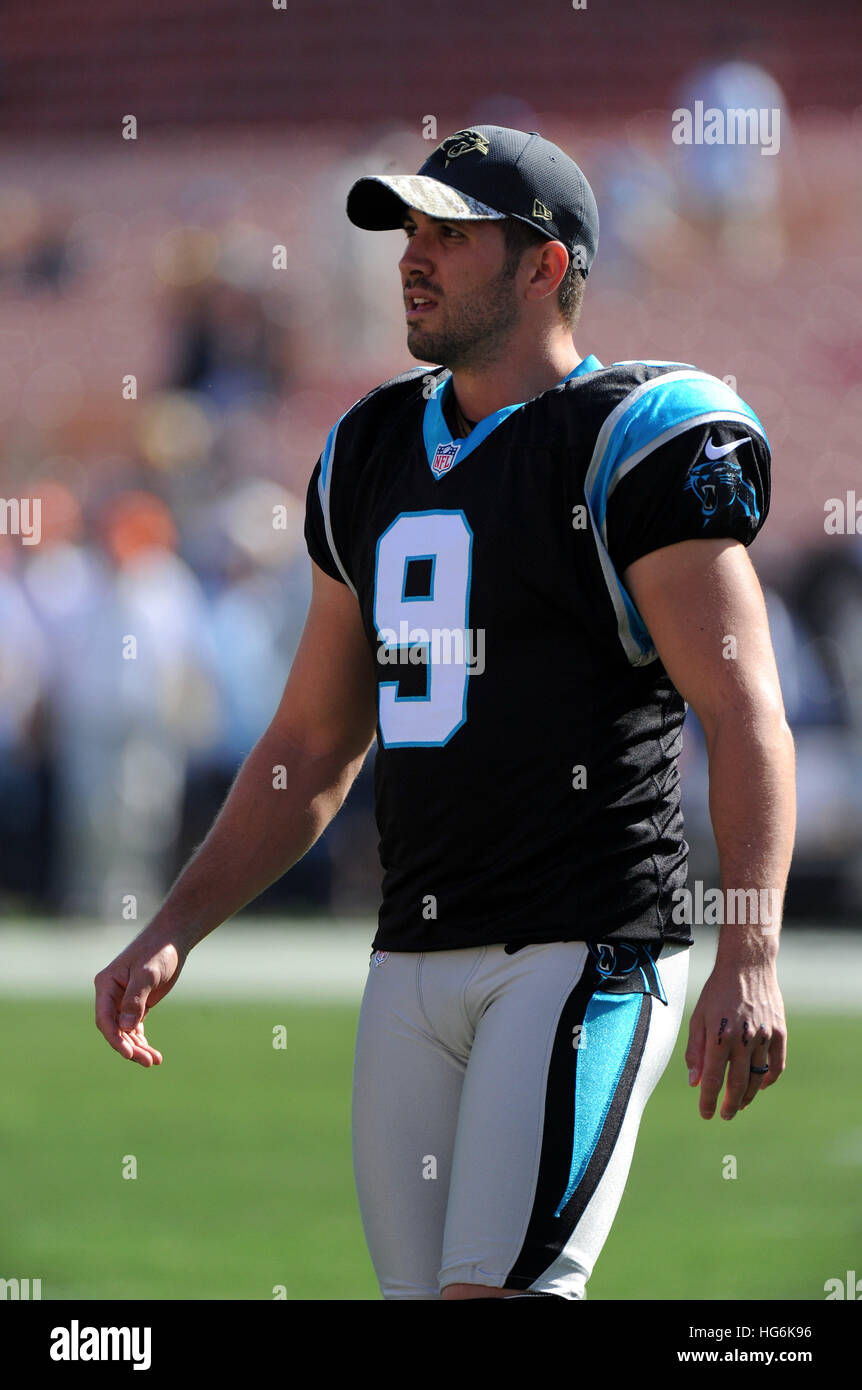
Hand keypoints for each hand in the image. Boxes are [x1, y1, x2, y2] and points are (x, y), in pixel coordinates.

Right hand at [94, 933, 186, 1065]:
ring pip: (125, 1032)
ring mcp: (122, 1002)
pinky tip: (154, 1055)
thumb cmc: (157, 952)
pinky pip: (135, 1029)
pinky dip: (142, 1042)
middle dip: (129, 1047)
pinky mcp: (136, 1005)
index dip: (115, 1038)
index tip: (128, 1053)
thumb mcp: (147, 974)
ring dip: (137, 1048)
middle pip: (115, 1029)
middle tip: (148, 1061)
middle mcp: (111, 996)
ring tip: (154, 1061)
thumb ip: (135, 999)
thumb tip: (126, 1027)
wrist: (172, 940)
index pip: (104, 1018)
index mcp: (106, 986)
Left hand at [685, 959, 785, 1118]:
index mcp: (719, 1036)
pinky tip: (761, 1085)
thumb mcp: (698, 1017)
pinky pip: (777, 1064)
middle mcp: (743, 1039)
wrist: (747, 965)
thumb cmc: (717, 991)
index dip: (708, 1100)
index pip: (713, 1079)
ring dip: (749, 1095)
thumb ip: (695, 1051)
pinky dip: (769, 1078)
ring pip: (758, 1077)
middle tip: (725, 1115)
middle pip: (738, 1084)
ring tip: (740, 1104)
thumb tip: (695, 1083)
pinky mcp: (779, 1032)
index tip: (706, 1114)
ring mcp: (764, 1036)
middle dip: (730, 1105)